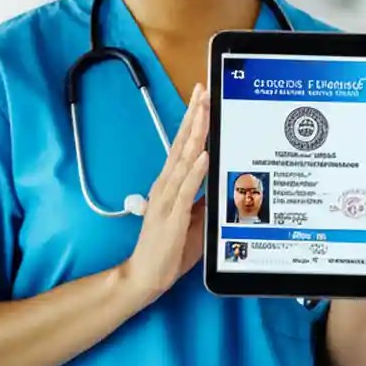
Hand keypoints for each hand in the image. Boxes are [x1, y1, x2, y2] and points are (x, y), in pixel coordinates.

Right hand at [119, 83, 209, 306]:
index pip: (182, 145)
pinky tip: (204, 155)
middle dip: (193, 116)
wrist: (145, 274)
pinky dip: (196, 170)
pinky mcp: (172, 215)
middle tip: (203, 91)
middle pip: (181, 144)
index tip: (201, 98)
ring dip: (195, 135)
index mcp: (169, 183)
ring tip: (204, 111)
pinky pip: (187, 189)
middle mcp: (165, 185)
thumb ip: (203, 198)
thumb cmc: (169, 248)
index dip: (191, 121)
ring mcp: (167, 198)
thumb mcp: (193, 218)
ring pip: (184, 160)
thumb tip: (220, 180)